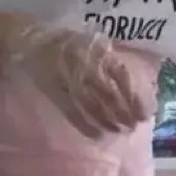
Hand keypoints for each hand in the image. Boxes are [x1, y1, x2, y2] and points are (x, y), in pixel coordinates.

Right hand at [1, 23, 152, 138]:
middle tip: (135, 126)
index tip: (146, 110)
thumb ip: (108, 58)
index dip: (135, 95)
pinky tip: (97, 135)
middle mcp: (87, 65)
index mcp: (98, 51)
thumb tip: (132, 78)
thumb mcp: (90, 43)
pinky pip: (73, 112)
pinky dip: (86, 125)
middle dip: (125, 113)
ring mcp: (70, 79)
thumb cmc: (65, 41)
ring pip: (94, 106)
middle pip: (110, 95)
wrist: (29, 41)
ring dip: (108, 121)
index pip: (122, 75)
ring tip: (120, 131)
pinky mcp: (55, 91)